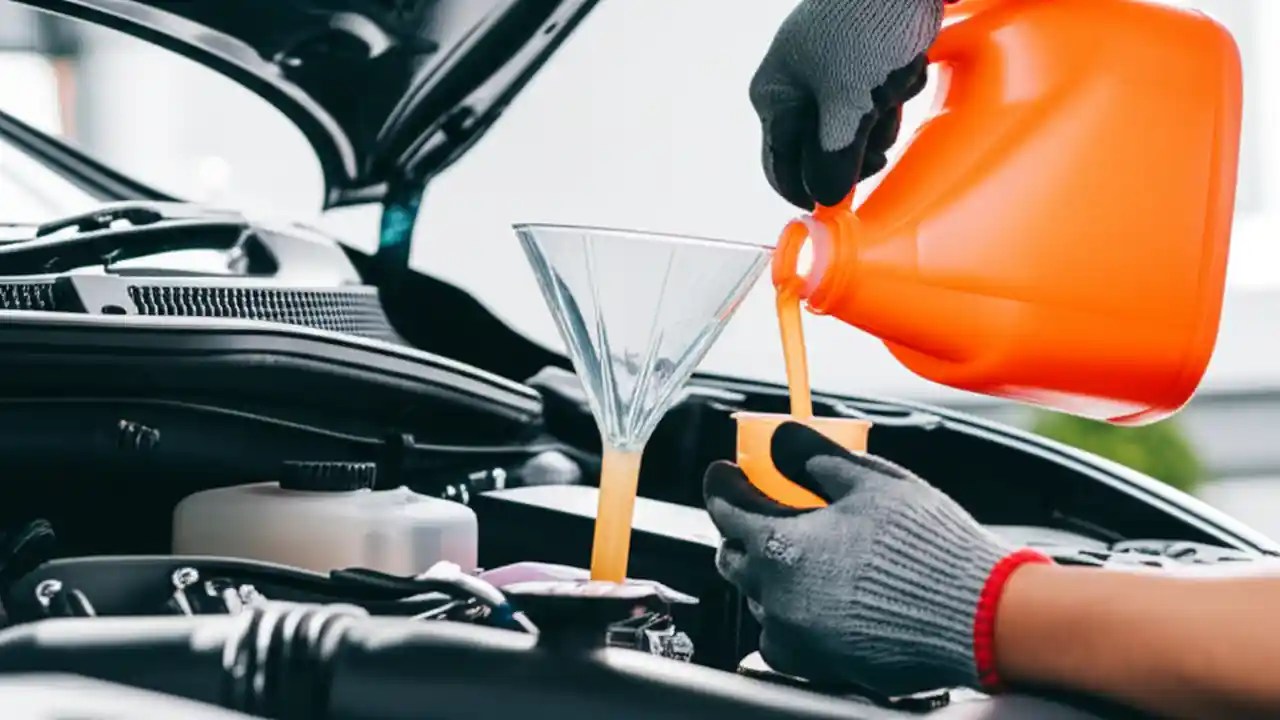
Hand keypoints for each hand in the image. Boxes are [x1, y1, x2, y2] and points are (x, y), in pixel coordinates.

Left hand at [704, 422, 1047, 696]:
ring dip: (769, 574)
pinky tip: (821, 598)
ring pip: (760, 602)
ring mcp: (799, 639)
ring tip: (804, 552)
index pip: (726, 510)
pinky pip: (787, 640)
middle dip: (741, 529)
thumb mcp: (869, 481)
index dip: (723, 485)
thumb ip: (812, 457)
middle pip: (735, 558)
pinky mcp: (824, 666)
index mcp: (780, 548)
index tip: (726, 474)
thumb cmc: (929, 549)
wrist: (980, 617)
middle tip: (766, 508)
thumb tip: (781, 439)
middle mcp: (778, 599)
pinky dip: (792, 616)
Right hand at [750, 0, 945, 208]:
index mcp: (775, 97)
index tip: (841, 206)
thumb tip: (822, 200)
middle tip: (877, 130)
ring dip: (883, 118)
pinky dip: (895, 92)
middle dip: (859, 143)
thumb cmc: (866, 29)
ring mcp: (828, 76)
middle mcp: (795, 89)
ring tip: (893, 87)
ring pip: (856, 129)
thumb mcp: (848, 105)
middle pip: (824, 152)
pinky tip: (903, 69)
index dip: (810, 190)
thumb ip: (832, 160)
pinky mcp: (861, 64)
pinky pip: (877, 102)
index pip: (780, 168)